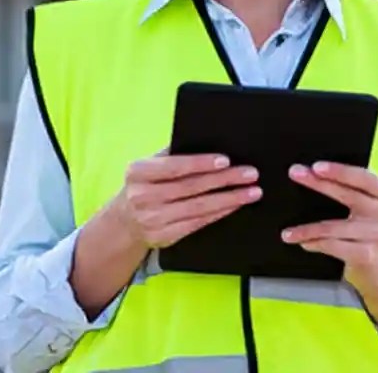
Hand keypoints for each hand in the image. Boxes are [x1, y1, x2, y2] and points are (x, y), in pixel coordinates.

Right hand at [108, 151, 261, 251]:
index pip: (174, 166)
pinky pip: (198, 223)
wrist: (125, 221)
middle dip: (225, 180)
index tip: (226, 160)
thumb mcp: (148, 166)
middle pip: (191, 187)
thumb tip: (207, 140)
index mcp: (138, 172)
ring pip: (199, 207)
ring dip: (229, 199)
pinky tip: (235, 205)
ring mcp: (152, 219)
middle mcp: (142, 197)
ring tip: (252, 191)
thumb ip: (171, 153)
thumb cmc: (145, 184)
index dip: (201, 163)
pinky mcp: (164, 237)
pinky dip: (220, 213)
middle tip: (250, 174)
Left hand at [281, 162, 377, 298]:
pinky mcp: (367, 255)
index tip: (316, 166)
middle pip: (347, 195)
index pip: (363, 177)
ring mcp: (377, 235)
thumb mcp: (370, 209)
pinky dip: (314, 243)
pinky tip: (304, 243)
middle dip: (317, 183)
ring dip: (306, 229)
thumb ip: (353, 192)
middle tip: (295, 173)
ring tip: (288, 232)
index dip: (340, 170)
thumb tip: (315, 175)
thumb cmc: (369, 234)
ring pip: (332, 227)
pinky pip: (332, 245)